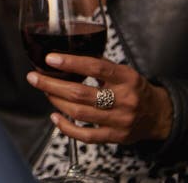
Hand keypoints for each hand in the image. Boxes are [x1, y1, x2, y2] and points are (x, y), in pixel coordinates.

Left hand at [27, 53, 173, 144]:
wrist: (158, 115)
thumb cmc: (135, 89)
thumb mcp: (123, 72)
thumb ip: (99, 65)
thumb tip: (65, 56)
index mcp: (126, 78)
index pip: (96, 68)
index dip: (70, 63)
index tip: (50, 59)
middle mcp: (124, 99)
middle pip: (80, 93)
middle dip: (51, 85)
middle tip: (34, 78)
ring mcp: (119, 120)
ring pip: (79, 112)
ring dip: (56, 101)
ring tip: (45, 91)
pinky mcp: (115, 137)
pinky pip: (85, 135)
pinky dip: (66, 127)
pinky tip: (55, 117)